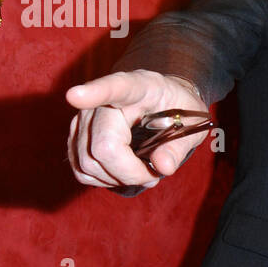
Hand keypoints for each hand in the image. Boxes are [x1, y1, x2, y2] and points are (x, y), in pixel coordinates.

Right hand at [65, 70, 208, 193]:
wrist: (162, 102)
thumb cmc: (178, 111)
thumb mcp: (193, 124)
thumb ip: (179, 145)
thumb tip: (163, 166)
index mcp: (140, 86)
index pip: (116, 88)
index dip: (94, 92)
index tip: (74, 96)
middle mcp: (104, 100)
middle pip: (103, 146)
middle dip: (129, 173)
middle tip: (153, 176)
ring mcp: (85, 117)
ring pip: (88, 162)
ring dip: (117, 178)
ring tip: (142, 173)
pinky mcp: (76, 136)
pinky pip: (81, 169)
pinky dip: (104, 180)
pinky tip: (123, 173)